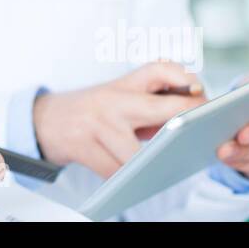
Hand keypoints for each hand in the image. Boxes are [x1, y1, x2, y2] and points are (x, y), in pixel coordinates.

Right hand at [33, 62, 205, 177]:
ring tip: (166, 163)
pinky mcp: (83, 147)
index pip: (157, 70)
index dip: (181, 76)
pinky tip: (136, 177)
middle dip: (184, 121)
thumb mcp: (120, 94)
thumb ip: (152, 99)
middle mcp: (112, 100)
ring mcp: (97, 124)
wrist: (46, 120)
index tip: (199, 89)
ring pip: (136, 152)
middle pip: (156, 108)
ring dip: (152, 162)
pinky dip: (128, 177)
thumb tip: (191, 113)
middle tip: (202, 133)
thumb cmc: (95, 110)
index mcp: (124, 84)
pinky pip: (115, 171)